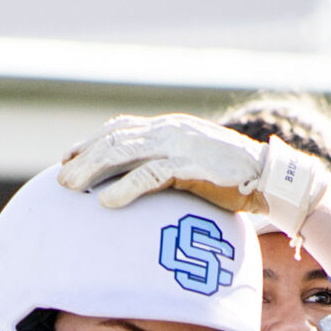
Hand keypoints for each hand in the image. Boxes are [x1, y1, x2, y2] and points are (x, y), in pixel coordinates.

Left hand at [57, 114, 330, 236]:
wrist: (270, 179)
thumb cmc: (232, 179)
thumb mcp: (193, 165)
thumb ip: (166, 166)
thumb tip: (140, 181)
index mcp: (170, 127)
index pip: (120, 128)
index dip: (91, 142)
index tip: (68, 158)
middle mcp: (170, 130)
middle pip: (115, 139)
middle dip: (84, 158)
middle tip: (60, 179)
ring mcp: (179, 145)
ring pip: (124, 152)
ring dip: (93, 171)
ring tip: (71, 189)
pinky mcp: (190, 166)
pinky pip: (149, 176)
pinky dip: (124, 188)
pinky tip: (106, 202)